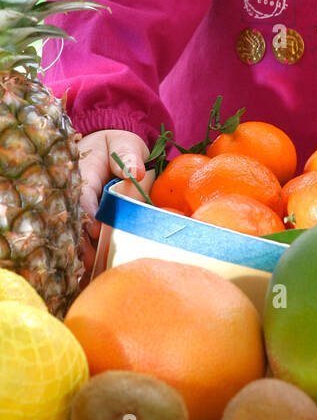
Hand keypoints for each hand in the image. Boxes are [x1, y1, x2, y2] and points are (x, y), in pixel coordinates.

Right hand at [75, 129, 149, 270]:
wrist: (117, 149)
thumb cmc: (120, 146)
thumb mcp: (125, 145)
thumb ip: (129, 157)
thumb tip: (136, 171)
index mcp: (84, 176)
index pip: (83, 197)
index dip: (88, 214)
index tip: (96, 230)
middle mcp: (80, 195)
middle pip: (77, 221)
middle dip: (83, 241)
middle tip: (91, 260)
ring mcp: (85, 208)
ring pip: (80, 233)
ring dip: (85, 252)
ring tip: (90, 271)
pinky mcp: (92, 220)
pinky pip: (88, 238)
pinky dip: (90, 254)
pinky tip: (91, 273)